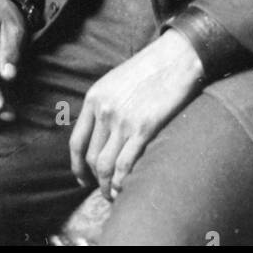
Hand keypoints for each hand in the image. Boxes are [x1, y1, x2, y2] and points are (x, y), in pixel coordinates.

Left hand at [69, 29, 203, 198]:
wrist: (176, 57)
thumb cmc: (149, 69)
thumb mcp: (115, 81)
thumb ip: (104, 105)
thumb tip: (100, 135)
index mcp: (95, 98)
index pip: (77, 142)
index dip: (77, 166)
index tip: (82, 179)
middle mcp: (104, 110)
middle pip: (92, 158)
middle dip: (96, 180)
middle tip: (105, 189)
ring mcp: (123, 120)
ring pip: (105, 166)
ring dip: (107, 186)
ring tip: (114, 195)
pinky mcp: (144, 128)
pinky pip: (125, 165)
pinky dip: (122, 183)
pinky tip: (126, 189)